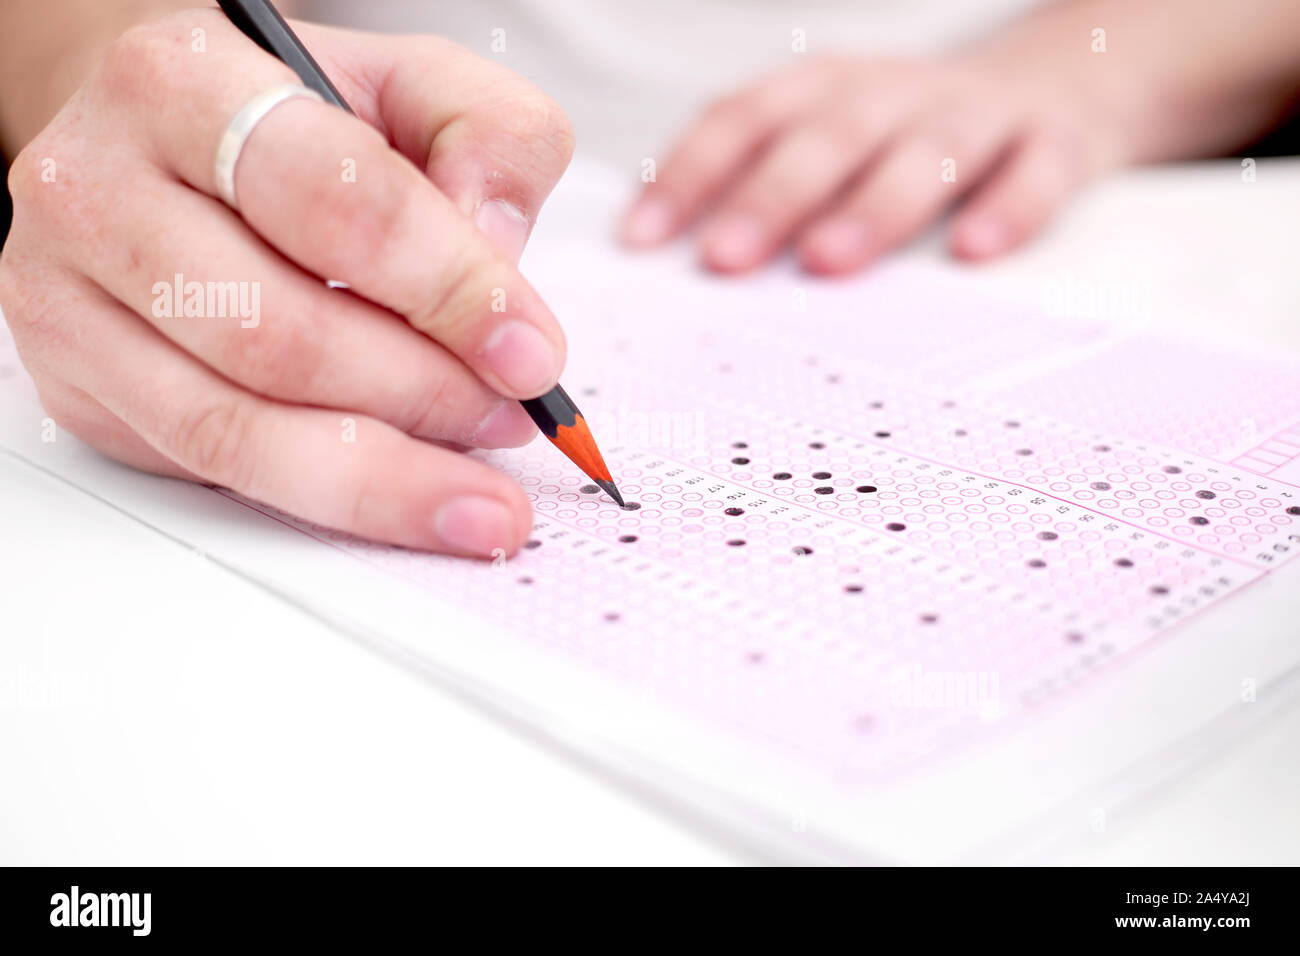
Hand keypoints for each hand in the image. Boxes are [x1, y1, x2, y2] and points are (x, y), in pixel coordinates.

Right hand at [0, 9, 575, 556]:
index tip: (531, 354)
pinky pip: (213, 469)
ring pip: (237, 425)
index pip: (332, 199)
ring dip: (382, 473)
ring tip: (478, 493)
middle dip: (422, 394)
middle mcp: (98, 188)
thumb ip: (489, 139)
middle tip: (512, 420)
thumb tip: (500, 259)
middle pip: (279, 333)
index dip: (446, 289)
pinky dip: (328, 497)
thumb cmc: (300, 123)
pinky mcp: (81, 387)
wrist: (176, 147)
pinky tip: (405, 494)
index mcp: (184, 81)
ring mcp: (69, 300)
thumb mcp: (415, 89)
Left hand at [621, 54, 1124, 274]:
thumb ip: (767, 187)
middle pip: (829, 133)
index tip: (643, 240)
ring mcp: (977, 114)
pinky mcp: (1056, 142)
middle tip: (725, 259)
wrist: (1064, 79)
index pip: (746, 117)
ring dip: (874, 204)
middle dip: (771, 195)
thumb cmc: (915, 134)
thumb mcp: (836, 140)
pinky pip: (1037, 170)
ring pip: (926, 149)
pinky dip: (1010, 206)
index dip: (690, 172)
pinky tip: (975, 250)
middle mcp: (895, 93)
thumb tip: (678, 263)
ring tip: (829, 260)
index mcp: (830, 88)